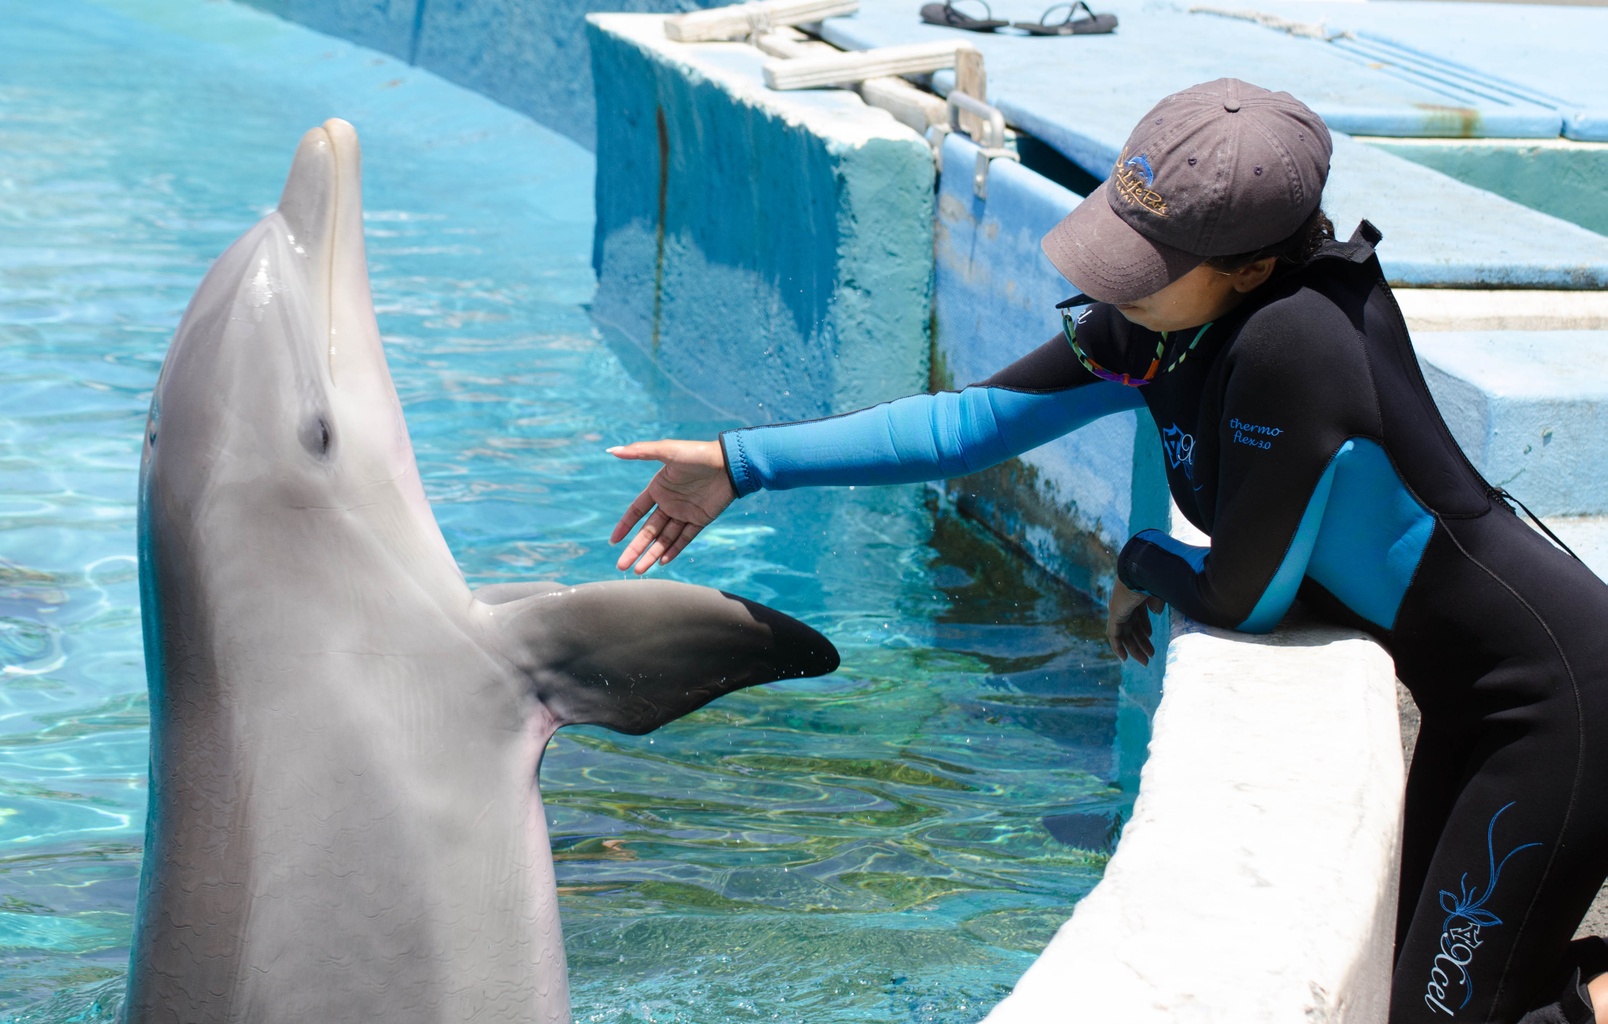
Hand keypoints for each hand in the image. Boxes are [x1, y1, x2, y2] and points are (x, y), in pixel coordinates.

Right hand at [608, 440, 734, 573]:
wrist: (730, 462)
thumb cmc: (697, 453)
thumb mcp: (667, 450)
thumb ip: (640, 452)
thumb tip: (613, 451)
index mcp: (658, 488)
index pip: (636, 512)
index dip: (624, 526)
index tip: (614, 541)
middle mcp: (669, 503)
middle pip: (648, 531)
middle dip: (635, 549)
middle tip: (622, 565)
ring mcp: (684, 513)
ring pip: (664, 539)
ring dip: (652, 555)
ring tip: (638, 571)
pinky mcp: (700, 520)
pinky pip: (685, 538)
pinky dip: (674, 551)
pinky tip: (662, 562)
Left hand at [1107, 580, 1165, 665]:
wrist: (1142, 572)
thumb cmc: (1152, 579)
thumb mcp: (1158, 592)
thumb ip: (1156, 602)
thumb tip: (1156, 612)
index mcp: (1135, 598)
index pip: (1138, 616)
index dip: (1144, 628)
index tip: (1150, 637)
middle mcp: (1125, 605)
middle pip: (1132, 628)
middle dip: (1141, 643)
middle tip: (1150, 657)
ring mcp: (1119, 610)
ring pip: (1125, 635)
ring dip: (1134, 649)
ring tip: (1145, 661)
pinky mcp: (1114, 616)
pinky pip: (1113, 636)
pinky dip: (1117, 647)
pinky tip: (1124, 658)